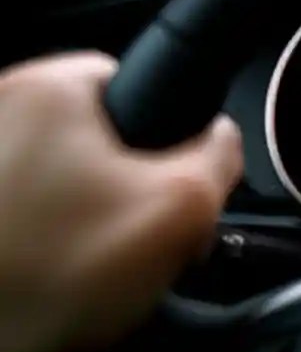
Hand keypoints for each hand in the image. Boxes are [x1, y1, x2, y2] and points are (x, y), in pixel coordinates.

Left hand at [0, 53, 241, 351]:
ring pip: (59, 172)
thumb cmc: (58, 275)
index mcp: (44, 90)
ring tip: (100, 257)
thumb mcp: (183, 206)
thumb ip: (221, 156)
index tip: (168, 177)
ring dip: (88, 208)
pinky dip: (48, 232)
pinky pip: (27, 207)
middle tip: (141, 228)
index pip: (131, 76)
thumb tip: (222, 140)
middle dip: (128, 177)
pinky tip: (62, 269)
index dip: (165, 129)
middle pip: (93, 130)